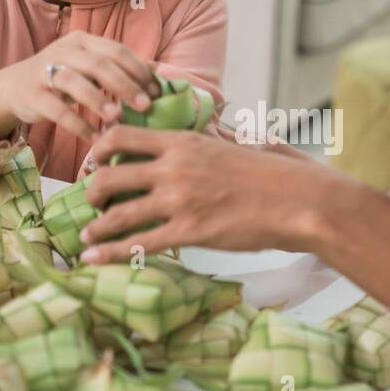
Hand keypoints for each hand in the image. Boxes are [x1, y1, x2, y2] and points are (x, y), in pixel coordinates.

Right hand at [0, 31, 159, 141]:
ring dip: (99, 101)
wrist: (13, 87)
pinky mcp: (32, 94)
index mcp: (83, 41)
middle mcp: (64, 51)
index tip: (158, 92)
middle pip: (99, 64)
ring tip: (118, 118)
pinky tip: (94, 137)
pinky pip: (57, 110)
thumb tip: (162, 74)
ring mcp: (44, 71)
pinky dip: (77, 124)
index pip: (116, 50)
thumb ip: (120, 69)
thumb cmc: (62, 79)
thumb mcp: (90, 68)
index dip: (139, 70)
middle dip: (125, 85)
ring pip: (75, 83)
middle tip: (146, 106)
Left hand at [78, 125, 355, 261]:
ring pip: (118, 214)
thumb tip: (216, 131)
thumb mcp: (242, 143)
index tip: (95, 162)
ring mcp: (180, 200)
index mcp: (185, 141)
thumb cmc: (280, 174)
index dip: (99, 149)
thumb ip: (218, 138)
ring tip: (86, 236)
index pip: (123, 135)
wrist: (303, 201)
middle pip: (109, 175)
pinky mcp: (190, 232)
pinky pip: (139, 244)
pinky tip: (96, 259)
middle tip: (90, 202)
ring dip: (96, 227)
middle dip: (91, 191)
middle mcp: (175, 168)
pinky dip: (111, 253)